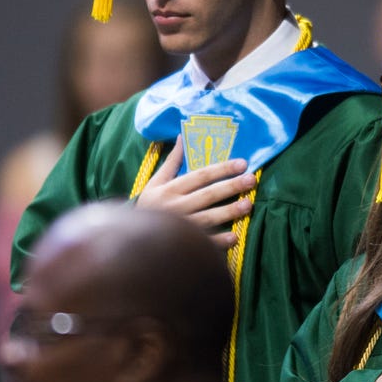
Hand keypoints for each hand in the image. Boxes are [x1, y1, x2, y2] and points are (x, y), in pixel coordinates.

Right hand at [134, 139, 256, 248]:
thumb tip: (182, 137)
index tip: (242, 164)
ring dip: (229, 212)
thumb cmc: (149, 206)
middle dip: (231, 187)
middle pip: (207, 195)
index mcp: (169, 190)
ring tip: (248, 205)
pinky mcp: (182, 245)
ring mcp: (179, 227)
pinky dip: (218, 240)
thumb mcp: (155, 182)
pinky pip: (203, 242)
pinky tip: (234, 236)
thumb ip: (172, 162)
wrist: (130, 237)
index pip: (200, 176)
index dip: (222, 169)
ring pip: (208, 218)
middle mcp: (175, 207)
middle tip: (251, 180)